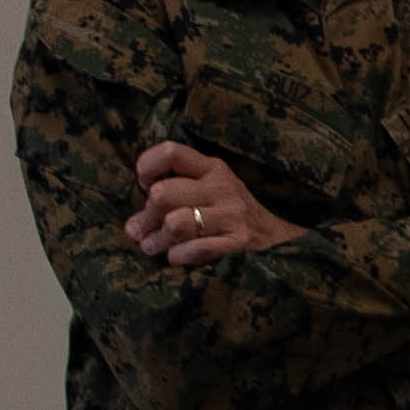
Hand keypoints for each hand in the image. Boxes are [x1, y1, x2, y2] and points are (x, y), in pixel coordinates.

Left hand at [129, 142, 295, 264]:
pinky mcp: (238, 242)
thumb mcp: (209, 191)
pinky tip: (177, 257)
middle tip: (143, 231)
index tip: (145, 187)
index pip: (170, 152)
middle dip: (147, 217)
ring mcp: (232, 215)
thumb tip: (132, 227)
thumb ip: (171, 197)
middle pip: (162, 193)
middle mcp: (222, 187)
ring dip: (157, 240)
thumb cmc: (230, 215)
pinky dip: (177, 256)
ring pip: (174, 223)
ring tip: (153, 247)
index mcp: (212, 168)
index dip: (147, 169)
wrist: (278, 239)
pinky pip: (193, 249)